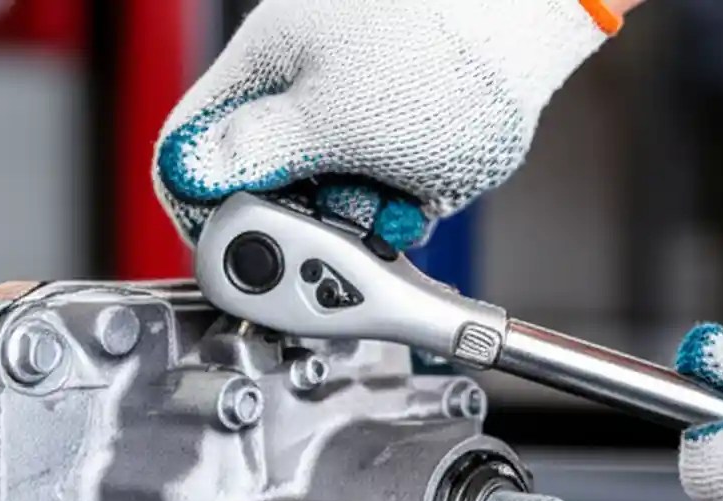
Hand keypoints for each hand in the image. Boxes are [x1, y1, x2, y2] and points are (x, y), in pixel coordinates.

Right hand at [153, 0, 619, 249]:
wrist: (536, 21)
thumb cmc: (450, 54)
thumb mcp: (340, 122)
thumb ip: (259, 154)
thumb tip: (186, 176)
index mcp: (265, 64)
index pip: (190, 149)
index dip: (207, 213)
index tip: (246, 256)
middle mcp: (298, 80)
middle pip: (261, 179)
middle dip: (302, 218)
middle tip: (341, 226)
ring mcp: (349, 101)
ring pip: (321, 189)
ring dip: (355, 212)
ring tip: (395, 202)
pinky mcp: (393, 123)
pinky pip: (371, 180)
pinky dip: (393, 197)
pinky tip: (418, 194)